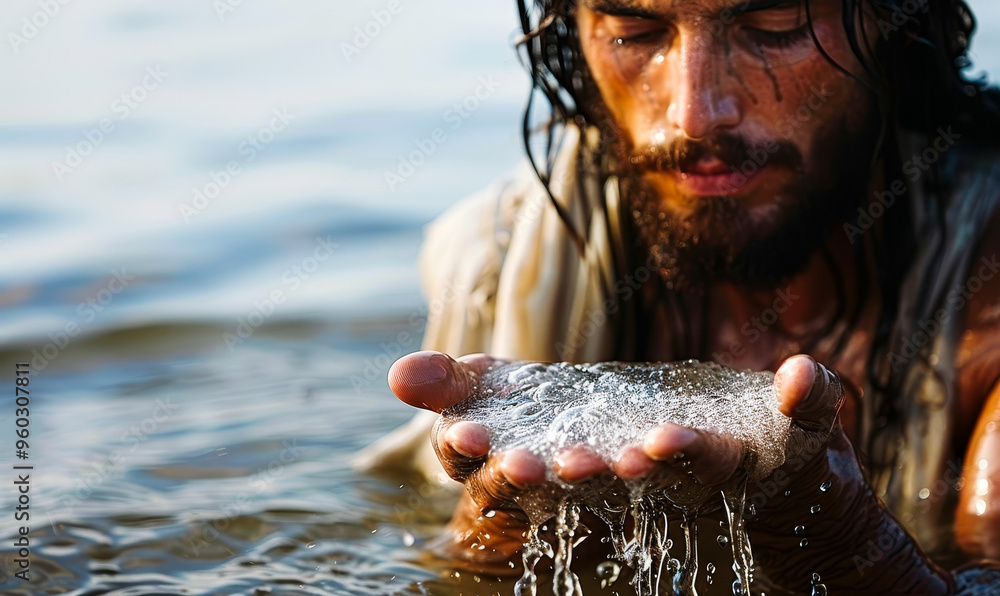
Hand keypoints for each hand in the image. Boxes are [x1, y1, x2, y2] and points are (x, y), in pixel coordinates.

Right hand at [389, 351, 843, 509]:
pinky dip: (805, 398)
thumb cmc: (618, 426)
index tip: (458, 442)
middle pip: (595, 481)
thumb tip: (396, 377)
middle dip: (567, 475)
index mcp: (576, 455)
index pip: (516, 463)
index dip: (487, 456)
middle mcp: (638, 473)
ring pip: (690, 471)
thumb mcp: (529, 397)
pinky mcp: (786, 449)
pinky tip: (802, 374)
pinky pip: (803, 423)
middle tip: (545, 465)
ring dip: (672, 460)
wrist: (754, 476)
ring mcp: (714, 465)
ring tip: (657, 443)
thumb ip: (466, 385)